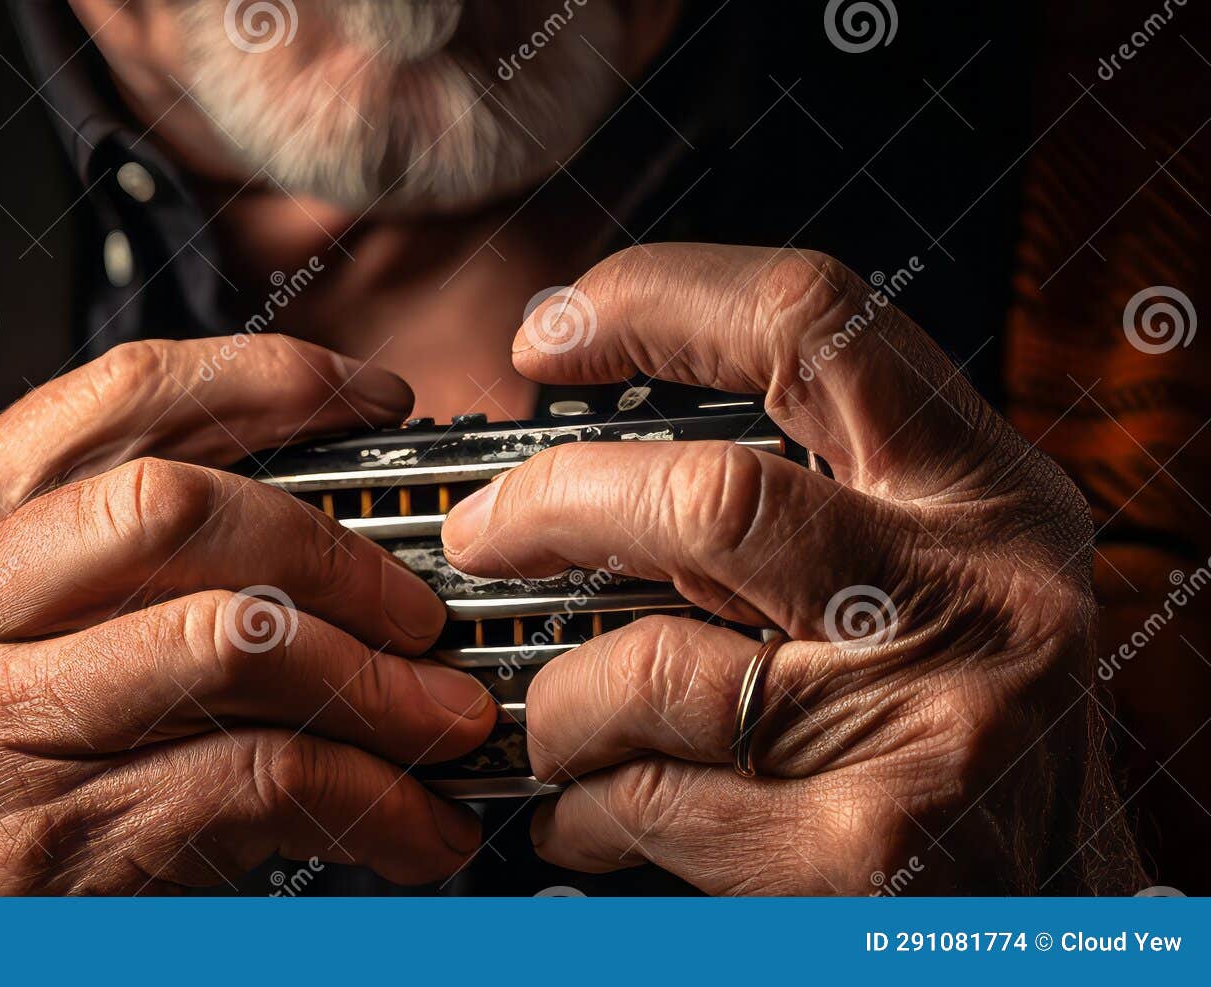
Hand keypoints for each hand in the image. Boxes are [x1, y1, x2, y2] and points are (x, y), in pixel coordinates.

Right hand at [0, 336, 494, 894]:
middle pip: (181, 509)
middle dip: (337, 551)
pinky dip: (367, 802)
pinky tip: (410, 824)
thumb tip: (324, 517)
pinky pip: (252, 782)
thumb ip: (118, 561)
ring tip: (445, 722)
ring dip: (378, 687)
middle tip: (420, 608)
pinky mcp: (43, 842)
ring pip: (233, 643)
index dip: (275, 381)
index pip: (123, 395)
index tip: (377, 399)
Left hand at [442, 244, 1109, 893]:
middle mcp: (973, 592)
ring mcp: (929, 728)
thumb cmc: (969, 723)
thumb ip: (812, 504)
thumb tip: (591, 468)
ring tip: (553, 725)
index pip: (812, 327)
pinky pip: (652, 799)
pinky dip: (586, 803)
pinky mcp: (864, 856)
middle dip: (552, 507)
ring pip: (652, 673)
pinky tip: (590, 811)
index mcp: (983, 491)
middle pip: (709, 499)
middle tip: (481, 534)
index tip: (547, 335)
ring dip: (561, 702)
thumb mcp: (939, 572)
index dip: (656, 301)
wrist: (1054, 912)